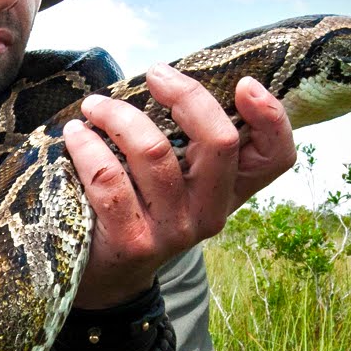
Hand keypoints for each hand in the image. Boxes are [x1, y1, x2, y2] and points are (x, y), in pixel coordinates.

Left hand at [63, 62, 295, 307]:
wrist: (106, 278)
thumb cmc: (140, 208)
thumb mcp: (177, 180)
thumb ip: (189, 141)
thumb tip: (170, 77)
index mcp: (230, 192)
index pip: (276, 157)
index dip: (271, 117)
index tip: (243, 83)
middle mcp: (210, 213)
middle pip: (220, 142)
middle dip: (186, 95)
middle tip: (155, 73)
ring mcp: (174, 231)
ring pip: (154, 152)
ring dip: (118, 116)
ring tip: (95, 106)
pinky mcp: (132, 242)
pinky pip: (109, 179)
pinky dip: (87, 148)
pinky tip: (75, 136)